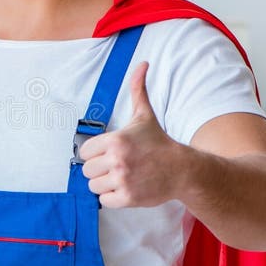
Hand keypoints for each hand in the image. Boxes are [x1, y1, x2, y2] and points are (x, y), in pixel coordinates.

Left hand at [80, 62, 183, 207]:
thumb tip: (142, 64)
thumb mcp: (145, 115)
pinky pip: (104, 201)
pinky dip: (112, 198)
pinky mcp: (127, 198)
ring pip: (94, 187)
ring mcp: (122, 180)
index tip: (109, 153)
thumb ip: (138, 89)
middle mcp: (117, 160)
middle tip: (117, 166)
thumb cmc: (159, 143)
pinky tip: (126, 188)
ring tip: (121, 177)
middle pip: (87, 170)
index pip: (84, 152)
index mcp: (115, 140)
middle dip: (99, 169)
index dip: (94, 153)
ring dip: (104, 185)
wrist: (182, 169)